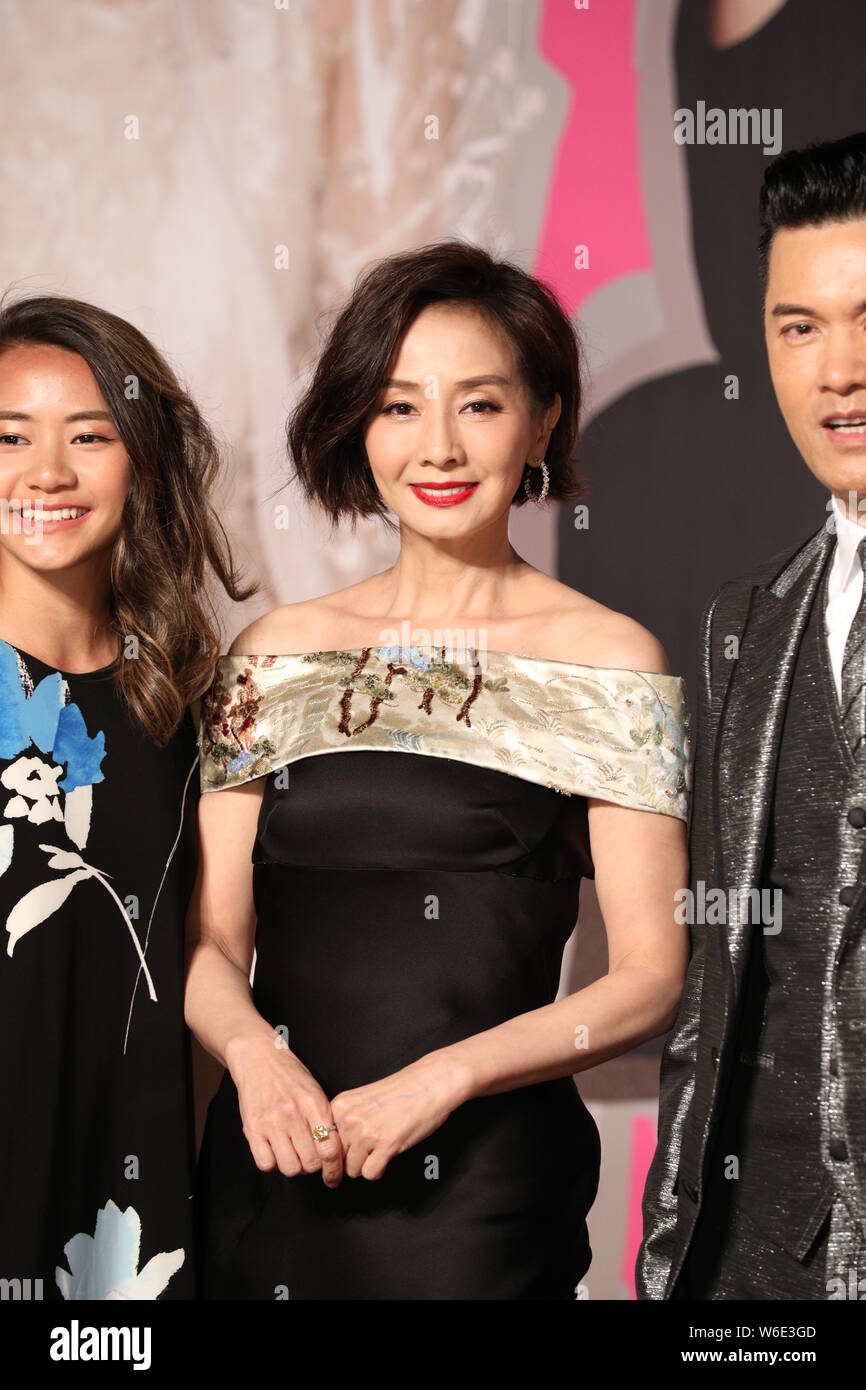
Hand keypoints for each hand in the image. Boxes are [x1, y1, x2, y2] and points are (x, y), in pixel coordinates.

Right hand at [225, 1032, 342, 1187]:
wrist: (259, 1058)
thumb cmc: (291, 1075)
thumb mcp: (315, 1091)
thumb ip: (324, 1119)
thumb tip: (334, 1153)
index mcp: (313, 1103)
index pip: (330, 1149)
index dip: (334, 1169)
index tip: (334, 1177)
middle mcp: (293, 1114)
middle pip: (311, 1163)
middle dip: (313, 1166)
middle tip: (310, 1157)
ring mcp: (271, 1122)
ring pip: (290, 1167)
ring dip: (294, 1166)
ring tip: (292, 1153)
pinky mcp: (252, 1128)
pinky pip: (266, 1164)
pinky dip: (273, 1163)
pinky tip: (276, 1150)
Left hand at [330, 1050, 471, 1180]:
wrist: (430, 1083)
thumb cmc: (401, 1090)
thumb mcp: (362, 1099)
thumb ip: (346, 1120)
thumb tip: (335, 1151)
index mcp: (340, 1105)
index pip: (324, 1142)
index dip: (334, 1154)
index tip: (340, 1160)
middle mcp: (349, 1119)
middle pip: (337, 1158)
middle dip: (350, 1160)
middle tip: (366, 1154)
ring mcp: (367, 1132)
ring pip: (352, 1169)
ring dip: (366, 1165)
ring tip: (379, 1152)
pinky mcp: (386, 1145)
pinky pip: (370, 1173)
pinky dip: (378, 1171)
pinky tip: (386, 1158)